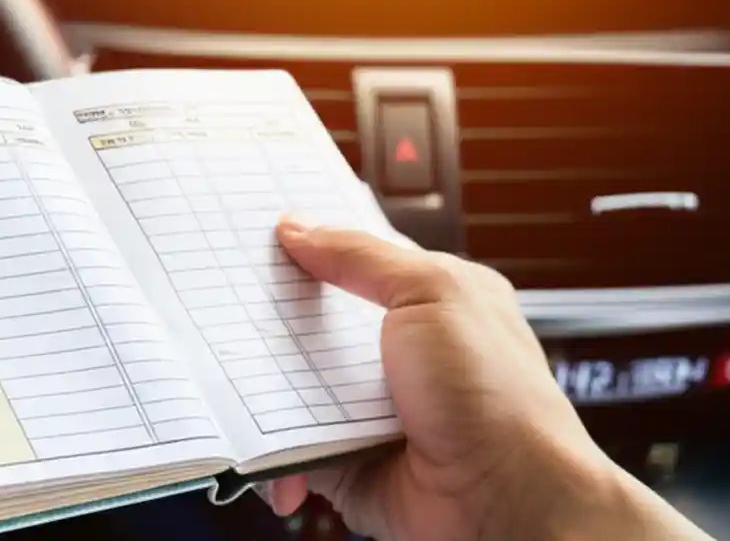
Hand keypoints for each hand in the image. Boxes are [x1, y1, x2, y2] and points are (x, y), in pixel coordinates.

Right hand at [265, 214, 709, 540]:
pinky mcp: (344, 457)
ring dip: (264, 384)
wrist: (504, 502)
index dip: (309, 246)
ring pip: (290, 382)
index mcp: (429, 301)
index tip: (256, 233)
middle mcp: (397, 353)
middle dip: (270, 316)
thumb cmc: (496, 398)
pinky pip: (288, 444)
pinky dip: (271, 450)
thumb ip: (360, 257)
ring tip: (233, 374)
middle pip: (311, 320)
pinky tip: (264, 446)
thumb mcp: (431, 293)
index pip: (355, 260)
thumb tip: (298, 228)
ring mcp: (367, 406)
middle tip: (226, 299)